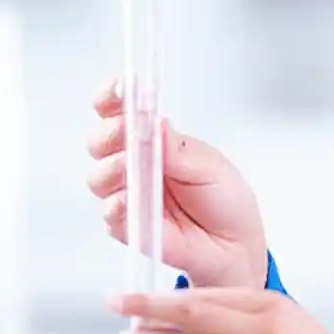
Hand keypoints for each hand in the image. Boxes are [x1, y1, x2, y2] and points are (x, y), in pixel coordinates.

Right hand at [87, 80, 267, 288]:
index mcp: (153, 139)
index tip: (121, 87)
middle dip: (109, 134)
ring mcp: (128, 194)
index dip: (112, 97)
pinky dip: (117, 205)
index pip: (119, 111)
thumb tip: (152, 124)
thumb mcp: (209, 166)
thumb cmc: (224, 200)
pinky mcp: (128, 226)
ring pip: (98, 177)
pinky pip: (110, 214)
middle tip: (127, 133)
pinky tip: (130, 202)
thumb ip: (177, 149)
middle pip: (99, 141)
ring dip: (112, 170)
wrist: (234, 246)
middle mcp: (134, 164)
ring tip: (133, 170)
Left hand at [111, 288, 333, 333]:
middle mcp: (269, 333)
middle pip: (194, 315)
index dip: (164, 296)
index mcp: (274, 307)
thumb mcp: (292, 328)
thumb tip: (187, 314)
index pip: (207, 295)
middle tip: (114, 305)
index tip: (133, 297)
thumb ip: (246, 319)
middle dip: (148, 309)